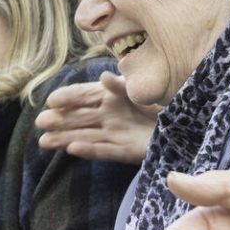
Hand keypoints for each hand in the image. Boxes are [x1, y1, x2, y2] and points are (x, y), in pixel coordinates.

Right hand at [36, 72, 157, 164]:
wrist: (188, 124)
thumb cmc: (166, 100)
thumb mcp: (143, 88)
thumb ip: (122, 85)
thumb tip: (103, 78)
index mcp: (111, 96)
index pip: (84, 95)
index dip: (68, 98)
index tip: (51, 100)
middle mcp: (109, 115)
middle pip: (79, 118)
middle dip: (60, 120)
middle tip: (41, 122)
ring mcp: (115, 133)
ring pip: (85, 136)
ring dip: (65, 138)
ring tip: (45, 142)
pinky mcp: (125, 151)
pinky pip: (104, 150)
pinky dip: (88, 150)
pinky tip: (72, 149)